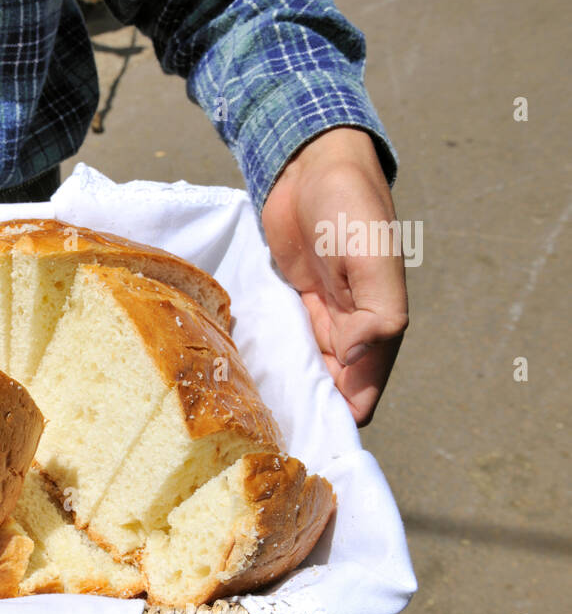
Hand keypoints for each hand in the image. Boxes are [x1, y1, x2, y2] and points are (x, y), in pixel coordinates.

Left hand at [261, 127, 407, 426]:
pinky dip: (265, 363)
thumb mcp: (371, 257)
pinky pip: (279, 346)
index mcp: (377, 329)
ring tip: (240, 424)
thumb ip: (377, 313)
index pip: (360, 398)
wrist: (309, 165)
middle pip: (326, 394)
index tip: (297, 448)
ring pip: (301, 374)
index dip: (335, 424)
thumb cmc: (348, 206)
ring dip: (279, 394)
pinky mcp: (287, 306)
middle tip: (255, 445)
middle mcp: (348, 332)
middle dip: (300, 417)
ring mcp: (316, 320)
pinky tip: (236, 381)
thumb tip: (358, 360)